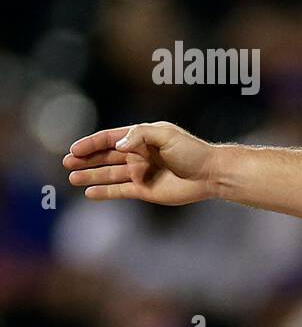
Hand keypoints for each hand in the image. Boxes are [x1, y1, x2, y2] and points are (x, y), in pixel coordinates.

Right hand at [63, 121, 221, 205]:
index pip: (110, 139)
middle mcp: (138, 155)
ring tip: (72, 178)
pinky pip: (119, 190)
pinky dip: (104, 192)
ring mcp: (140, 173)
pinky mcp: (145, 190)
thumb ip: (140, 136)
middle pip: (105, 156)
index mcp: (142, 138)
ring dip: (90, 175)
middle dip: (85, 159)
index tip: (73, 149)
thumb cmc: (192, 151)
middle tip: (66, 163)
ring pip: (109, 174)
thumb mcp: (166, 135)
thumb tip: (117, 146)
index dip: (91, 143)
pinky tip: (89, 192)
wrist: (210, 174)